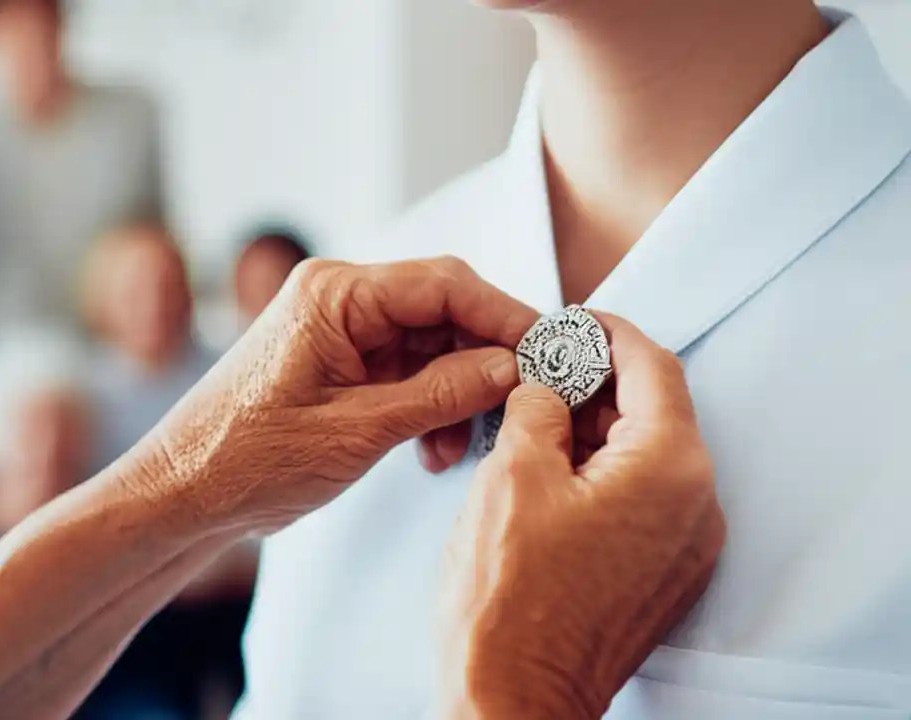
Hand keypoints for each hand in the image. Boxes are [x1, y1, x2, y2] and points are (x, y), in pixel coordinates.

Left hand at [134, 256, 538, 533]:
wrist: (182, 495)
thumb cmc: (247, 459)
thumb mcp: (356, 431)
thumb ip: (440, 394)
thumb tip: (510, 367)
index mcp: (334, 294)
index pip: (445, 284)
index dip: (505, 317)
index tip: (549, 354)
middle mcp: (337, 299)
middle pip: (443, 311)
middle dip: (481, 362)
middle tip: (513, 409)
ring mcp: (337, 331)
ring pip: (429, 346)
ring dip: (456, 394)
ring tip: (453, 450)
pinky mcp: (337, 364)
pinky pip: (405, 372)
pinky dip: (428, 406)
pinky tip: (430, 451)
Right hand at [438, 315, 725, 719]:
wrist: (513, 696)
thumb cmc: (509, 601)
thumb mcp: (511, 474)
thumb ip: (537, 406)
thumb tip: (546, 384)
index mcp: (669, 469)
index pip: (654, 367)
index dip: (608, 332)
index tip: (575, 322)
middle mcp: (696, 506)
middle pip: (655, 411)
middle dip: (595, 383)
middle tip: (538, 372)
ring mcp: (685, 546)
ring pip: (647, 456)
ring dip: (594, 430)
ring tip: (530, 426)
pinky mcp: (663, 575)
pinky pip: (644, 500)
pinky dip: (603, 473)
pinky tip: (548, 474)